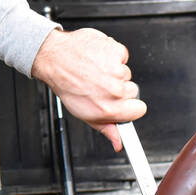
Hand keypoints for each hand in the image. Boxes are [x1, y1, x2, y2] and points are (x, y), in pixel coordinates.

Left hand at [29, 27, 146, 152]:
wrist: (55, 59)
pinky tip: (98, 59)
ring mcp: (116, 70)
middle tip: (101, 86)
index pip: (139, 110)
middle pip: (133, 91)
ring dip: (113, 71)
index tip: (124, 104)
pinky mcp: (116, 52)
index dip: (130, 107)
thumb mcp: (84, 114)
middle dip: (120, 88)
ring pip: (126, 73)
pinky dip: (112, 55)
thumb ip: (106, 128)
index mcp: (109, 108)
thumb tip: (119, 142)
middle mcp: (114, 90)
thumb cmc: (67, 85)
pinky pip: (122, 56)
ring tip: (95, 71)